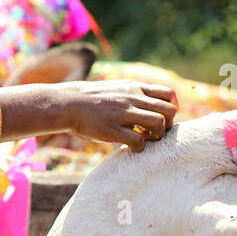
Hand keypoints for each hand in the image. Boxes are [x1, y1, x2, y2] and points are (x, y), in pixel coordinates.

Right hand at [53, 80, 177, 151]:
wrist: (66, 104)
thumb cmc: (89, 100)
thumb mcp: (114, 88)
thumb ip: (132, 94)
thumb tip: (145, 104)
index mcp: (134, 88)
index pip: (168, 94)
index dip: (170, 109)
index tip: (161, 118)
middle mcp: (132, 98)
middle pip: (169, 110)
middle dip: (168, 125)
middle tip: (155, 133)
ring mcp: (123, 114)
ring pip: (159, 124)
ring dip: (156, 136)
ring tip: (144, 139)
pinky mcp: (112, 130)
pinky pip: (139, 141)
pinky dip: (139, 147)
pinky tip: (129, 146)